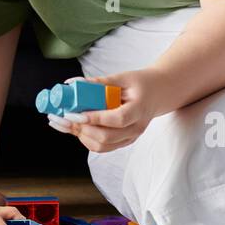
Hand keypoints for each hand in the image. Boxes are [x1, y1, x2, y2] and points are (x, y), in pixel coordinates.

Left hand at [46, 69, 160, 153]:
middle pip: (107, 137)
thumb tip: (73, 83)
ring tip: (67, 122)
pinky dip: (86, 139)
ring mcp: (130, 137)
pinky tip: (76, 127)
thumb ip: (99, 82)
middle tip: (66, 117)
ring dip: (82, 135)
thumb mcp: (123, 77)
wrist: (158, 94)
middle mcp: (136, 128)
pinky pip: (103, 146)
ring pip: (102, 146)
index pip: (117, 119)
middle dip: (83, 129)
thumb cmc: (141, 84)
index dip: (95, 118)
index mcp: (139, 110)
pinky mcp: (123, 141)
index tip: (76, 112)